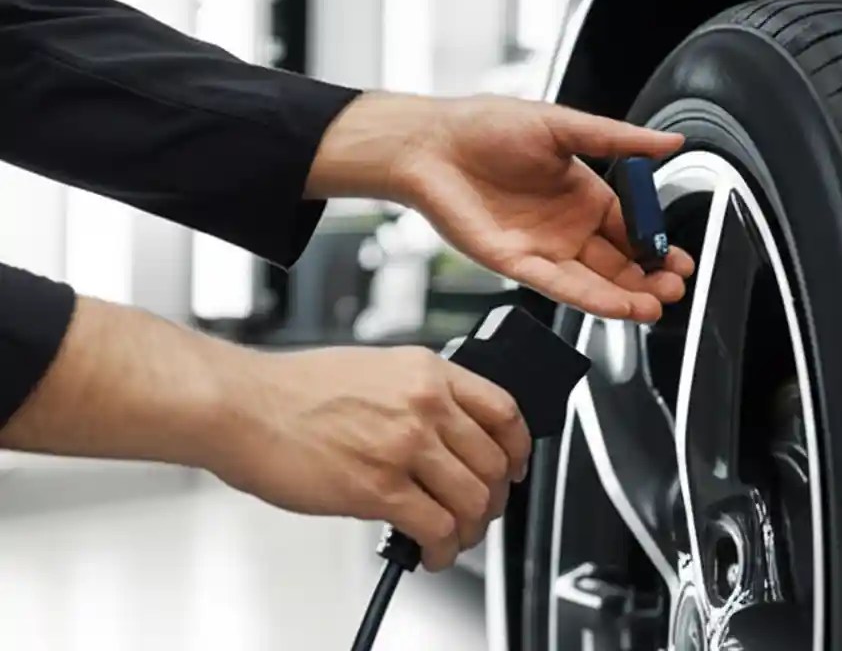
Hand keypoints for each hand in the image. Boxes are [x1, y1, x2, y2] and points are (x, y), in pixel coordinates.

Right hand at [207, 345, 530, 570]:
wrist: (242, 407)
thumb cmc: (293, 391)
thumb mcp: (375, 368)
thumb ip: (419, 394)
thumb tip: (450, 431)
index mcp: (427, 372)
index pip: (505, 411)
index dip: (518, 448)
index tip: (516, 466)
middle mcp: (425, 405)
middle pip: (495, 463)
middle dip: (494, 499)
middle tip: (479, 513)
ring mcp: (405, 446)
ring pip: (474, 501)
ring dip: (470, 531)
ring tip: (453, 540)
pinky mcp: (379, 489)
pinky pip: (438, 529)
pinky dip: (443, 551)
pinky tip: (429, 553)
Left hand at [308, 92, 695, 322]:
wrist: (431, 143)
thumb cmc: (487, 126)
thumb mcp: (563, 126)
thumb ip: (618, 139)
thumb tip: (670, 142)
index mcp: (584, 196)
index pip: (632, 230)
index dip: (657, 247)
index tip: (681, 261)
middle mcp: (567, 228)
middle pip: (619, 264)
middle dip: (649, 279)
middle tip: (676, 289)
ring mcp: (543, 249)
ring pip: (594, 282)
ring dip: (627, 297)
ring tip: (657, 306)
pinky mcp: (516, 264)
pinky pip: (559, 286)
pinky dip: (590, 298)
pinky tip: (618, 305)